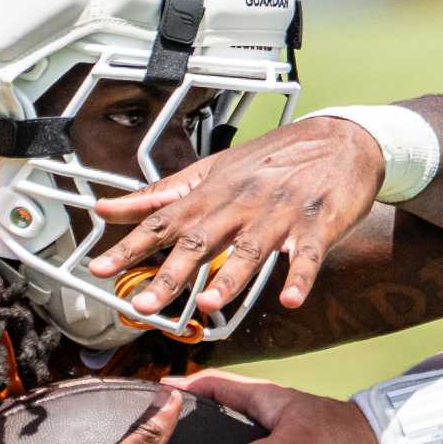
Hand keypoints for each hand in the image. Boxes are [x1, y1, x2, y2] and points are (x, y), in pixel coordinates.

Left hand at [88, 116, 384, 314]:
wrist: (341, 139)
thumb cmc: (276, 158)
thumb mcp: (215, 169)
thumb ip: (162, 193)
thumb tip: (108, 206)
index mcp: (214, 192)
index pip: (164, 221)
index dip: (131, 246)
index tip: (100, 270)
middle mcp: (242, 203)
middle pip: (201, 239)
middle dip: (170, 273)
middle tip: (143, 304)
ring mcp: (281, 213)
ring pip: (251, 248)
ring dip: (230, 277)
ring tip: (208, 304)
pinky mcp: (319, 223)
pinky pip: (309, 254)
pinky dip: (300, 275)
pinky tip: (290, 298)